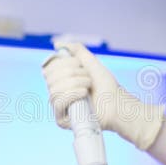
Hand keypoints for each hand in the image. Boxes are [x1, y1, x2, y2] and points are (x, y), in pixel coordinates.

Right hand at [41, 42, 164, 149]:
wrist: (117, 103)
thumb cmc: (106, 86)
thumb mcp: (90, 62)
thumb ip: (75, 50)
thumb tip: (56, 44)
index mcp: (61, 80)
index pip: (48, 69)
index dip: (62, 63)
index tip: (80, 64)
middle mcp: (57, 93)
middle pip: (50, 77)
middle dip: (72, 73)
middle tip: (88, 78)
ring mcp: (59, 107)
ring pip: (54, 89)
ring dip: (75, 83)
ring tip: (88, 86)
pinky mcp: (62, 120)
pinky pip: (57, 103)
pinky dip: (71, 94)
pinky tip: (83, 94)